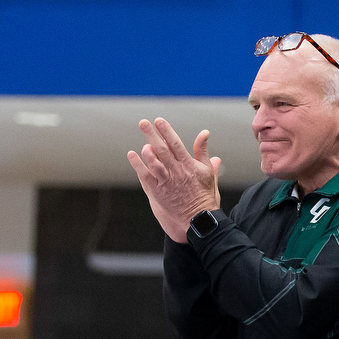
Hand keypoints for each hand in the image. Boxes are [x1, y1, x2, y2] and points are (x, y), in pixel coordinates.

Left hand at [127, 118, 221, 242]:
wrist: (199, 217)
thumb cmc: (204, 193)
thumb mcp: (207, 170)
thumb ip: (202, 150)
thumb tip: (204, 132)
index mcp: (188, 165)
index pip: (175, 143)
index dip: (166, 131)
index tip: (159, 121)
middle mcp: (176, 171)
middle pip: (162, 149)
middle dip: (152, 134)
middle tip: (143, 122)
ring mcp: (166, 181)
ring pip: (154, 162)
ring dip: (146, 150)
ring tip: (141, 141)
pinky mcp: (158, 191)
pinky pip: (146, 176)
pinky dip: (138, 165)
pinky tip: (131, 155)